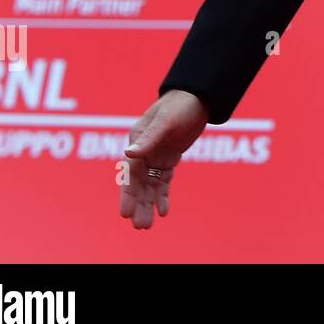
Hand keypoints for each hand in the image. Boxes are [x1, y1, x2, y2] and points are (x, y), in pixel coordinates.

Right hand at [119, 90, 209, 229]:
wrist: (199, 97)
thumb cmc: (180, 105)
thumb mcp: (166, 121)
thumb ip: (149, 138)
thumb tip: (128, 154)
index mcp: (138, 141)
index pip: (131, 173)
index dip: (127, 194)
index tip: (124, 213)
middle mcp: (144, 151)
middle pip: (139, 184)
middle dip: (138, 205)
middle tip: (140, 226)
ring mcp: (156, 155)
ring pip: (150, 185)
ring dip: (148, 204)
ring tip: (147, 225)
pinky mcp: (169, 158)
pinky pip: (164, 181)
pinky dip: (163, 195)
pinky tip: (163, 210)